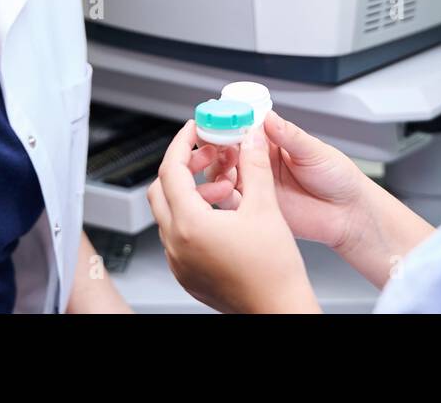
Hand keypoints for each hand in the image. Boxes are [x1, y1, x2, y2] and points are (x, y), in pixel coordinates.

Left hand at [147, 121, 319, 312]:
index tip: (193, 130)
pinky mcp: (187, 274)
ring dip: (191, 193)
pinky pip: (178, 236)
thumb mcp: (265, 207)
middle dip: (184, 167)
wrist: (279, 309)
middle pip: (161, 190)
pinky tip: (223, 215)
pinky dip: (193, 217)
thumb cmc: (273, 271)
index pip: (171, 171)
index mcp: (190, 226)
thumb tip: (252, 139)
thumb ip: (254, 166)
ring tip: (225, 189)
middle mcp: (177, 246)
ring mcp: (179, 263)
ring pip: (169, 213)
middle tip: (208, 155)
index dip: (182, 144)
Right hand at [204, 110, 374, 251]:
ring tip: (227, 167)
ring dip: (219, 169)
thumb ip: (290, 136)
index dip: (230, 123)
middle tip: (220, 147)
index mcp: (274, 142)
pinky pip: (233, 202)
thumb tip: (268, 118)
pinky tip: (229, 190)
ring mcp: (258, 186)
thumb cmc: (339, 179)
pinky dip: (224, 195)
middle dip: (219, 146)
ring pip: (224, 174)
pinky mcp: (258, 209)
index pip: (244, 128)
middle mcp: (262, 163)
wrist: (350, 214)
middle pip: (227, 150)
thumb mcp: (315, 151)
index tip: (221, 120)